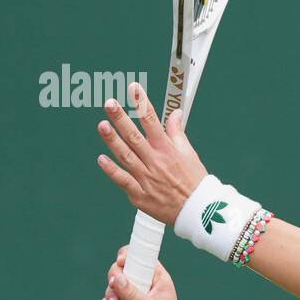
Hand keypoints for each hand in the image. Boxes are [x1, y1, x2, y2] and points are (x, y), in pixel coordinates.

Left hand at [95, 81, 208, 225]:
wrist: (198, 211)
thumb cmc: (194, 181)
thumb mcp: (189, 153)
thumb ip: (177, 132)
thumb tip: (175, 113)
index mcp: (168, 150)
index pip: (153, 122)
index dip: (142, 104)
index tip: (134, 88)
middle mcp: (156, 161)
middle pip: (135, 136)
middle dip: (121, 118)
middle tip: (109, 103)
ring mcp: (146, 178)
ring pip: (126, 156)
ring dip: (113, 140)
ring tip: (102, 125)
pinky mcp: (140, 195)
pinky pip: (124, 180)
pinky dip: (112, 170)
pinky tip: (101, 159)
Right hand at [96, 245, 182, 299]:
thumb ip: (132, 293)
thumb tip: (116, 277)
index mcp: (157, 279)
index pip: (142, 258)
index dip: (130, 256)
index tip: (121, 261)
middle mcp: (145, 284)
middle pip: (123, 269)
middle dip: (114, 277)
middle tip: (113, 287)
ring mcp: (133, 296)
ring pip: (114, 285)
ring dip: (109, 292)